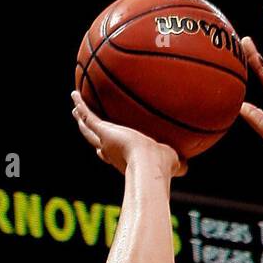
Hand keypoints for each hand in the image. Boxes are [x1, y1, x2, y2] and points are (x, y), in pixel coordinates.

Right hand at [70, 92, 185, 177]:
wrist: (149, 166)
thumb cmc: (162, 168)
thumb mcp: (174, 163)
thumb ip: (179, 165)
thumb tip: (187, 167)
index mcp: (123, 160)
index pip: (111, 154)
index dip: (107, 151)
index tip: (103, 147)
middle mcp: (111, 152)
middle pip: (95, 141)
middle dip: (90, 133)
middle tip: (84, 126)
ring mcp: (105, 140)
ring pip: (87, 128)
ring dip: (81, 118)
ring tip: (75, 109)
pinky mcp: (103, 130)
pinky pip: (88, 114)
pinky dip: (80, 105)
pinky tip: (74, 94)